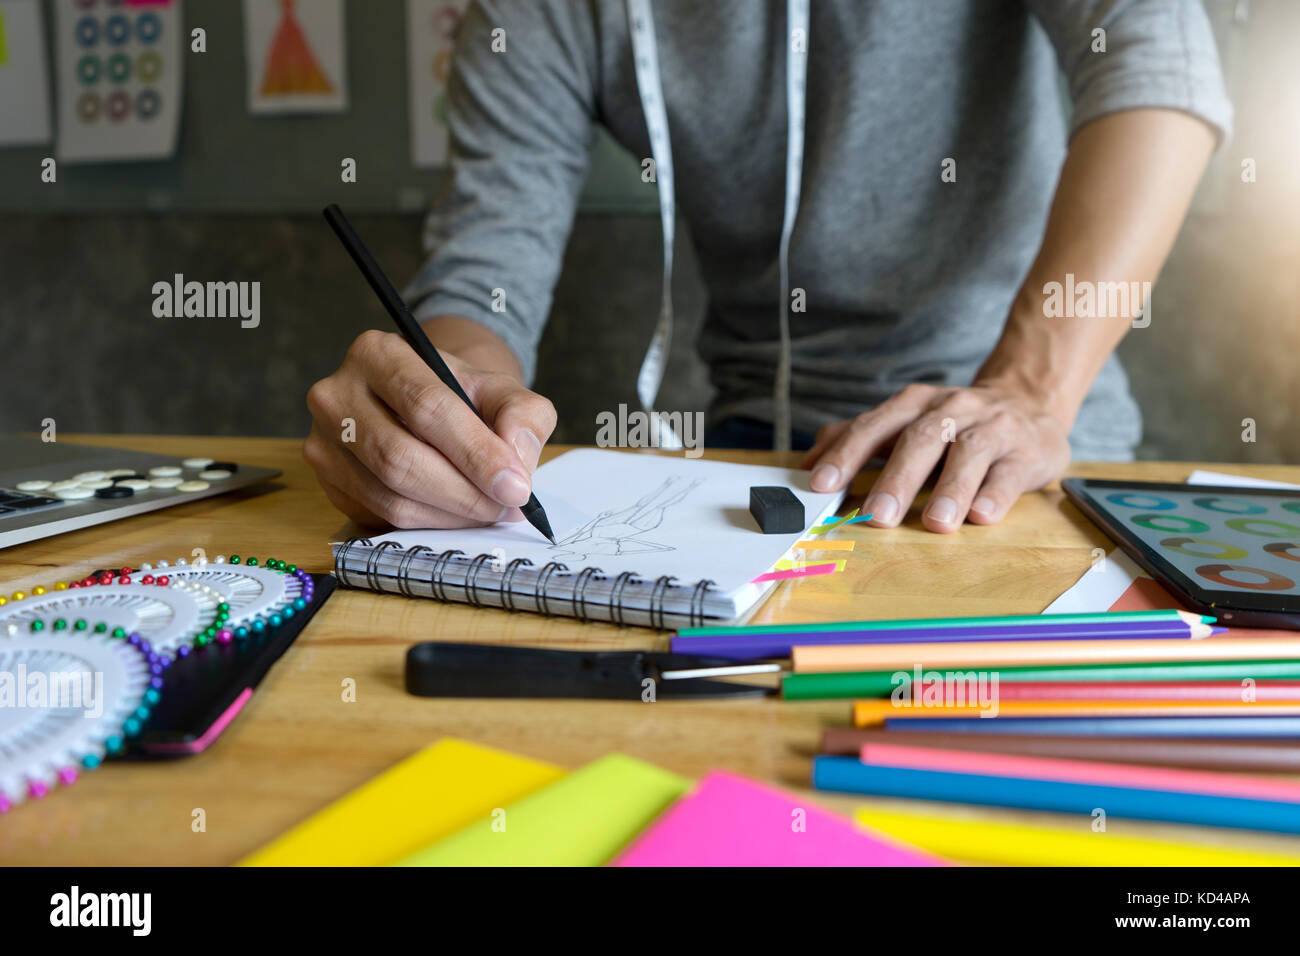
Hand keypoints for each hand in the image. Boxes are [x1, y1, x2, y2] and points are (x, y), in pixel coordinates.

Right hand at [304, 330, 556, 528]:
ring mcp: (323, 441)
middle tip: (508, 506)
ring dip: (450, 514)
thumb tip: (517, 458)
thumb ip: (523, 414)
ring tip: (490, 510)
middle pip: (401, 458)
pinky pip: (381, 515)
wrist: (426, 404)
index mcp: (377, 354)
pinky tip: (458, 514)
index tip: (516, 487)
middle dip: (465, 492)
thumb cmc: (463, 396)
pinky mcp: (328, 481)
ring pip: (391, 495)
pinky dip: (429, 523)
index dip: (475, 453)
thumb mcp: (502, 390)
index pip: (426, 407)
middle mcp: (336, 395)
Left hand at [801, 382, 1071, 532]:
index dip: (846, 456)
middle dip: (897, 479)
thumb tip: (808, 463)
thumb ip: (859, 438)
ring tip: (935, 523)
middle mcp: (951, 410)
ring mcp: (992, 428)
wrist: (1029, 400)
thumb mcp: (905, 420)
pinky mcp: (1026, 451)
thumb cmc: (954, 422)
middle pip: (920, 439)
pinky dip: (995, 494)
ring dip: (950, 489)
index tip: (822, 485)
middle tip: (878, 516)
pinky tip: (982, 515)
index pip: (874, 427)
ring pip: (969, 453)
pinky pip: (1009, 473)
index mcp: (913, 404)